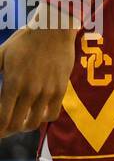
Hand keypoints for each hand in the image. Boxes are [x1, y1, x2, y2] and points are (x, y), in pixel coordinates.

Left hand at [0, 23, 77, 137]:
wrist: (53, 30)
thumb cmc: (24, 41)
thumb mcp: (0, 55)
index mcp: (12, 83)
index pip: (1, 118)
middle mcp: (30, 90)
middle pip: (16, 125)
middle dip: (7, 130)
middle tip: (4, 128)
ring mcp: (47, 91)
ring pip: (34, 123)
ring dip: (25, 126)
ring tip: (21, 122)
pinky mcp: (61, 89)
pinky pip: (52, 114)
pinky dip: (43, 118)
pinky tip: (38, 113)